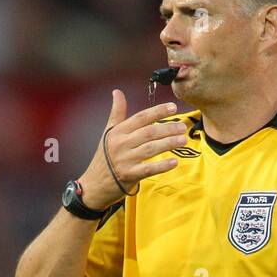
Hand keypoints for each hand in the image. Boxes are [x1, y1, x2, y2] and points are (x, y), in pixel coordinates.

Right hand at [79, 90, 186, 209]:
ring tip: (183, 140)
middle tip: (182, 127)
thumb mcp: (108, 133)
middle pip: (149, 132)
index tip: (173, 107)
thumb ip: (117, 113)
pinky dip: (162, 165)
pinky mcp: (129, 176)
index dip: (158, 111)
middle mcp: (122, 144)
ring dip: (169, 143)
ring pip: (151, 148)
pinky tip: (174, 162)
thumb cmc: (104, 157)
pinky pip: (149, 169)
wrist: (94, 184)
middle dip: (168, 128)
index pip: (141, 118)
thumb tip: (117, 92)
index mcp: (118, 132)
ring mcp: (125, 160)